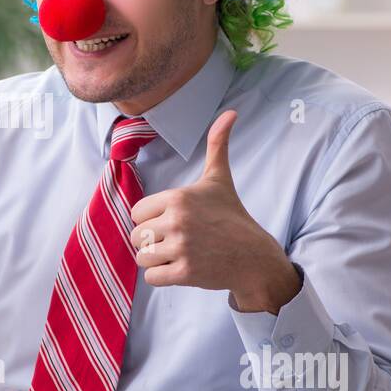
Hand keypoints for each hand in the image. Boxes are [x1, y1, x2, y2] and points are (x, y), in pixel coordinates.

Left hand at [128, 110, 301, 313]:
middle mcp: (177, 221)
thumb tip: (230, 112)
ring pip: (142, 258)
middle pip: (136, 236)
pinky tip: (182, 269)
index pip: (137, 213)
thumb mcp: (219, 179)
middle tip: (178, 241)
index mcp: (177, 197)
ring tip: (179, 254)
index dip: (151, 219)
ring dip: (156, 260)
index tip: (173, 221)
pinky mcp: (185, 273)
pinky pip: (151, 278)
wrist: (253, 256)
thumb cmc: (231, 216)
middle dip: (152, 242)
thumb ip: (217, 145)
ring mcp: (181, 248)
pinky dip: (162, 277)